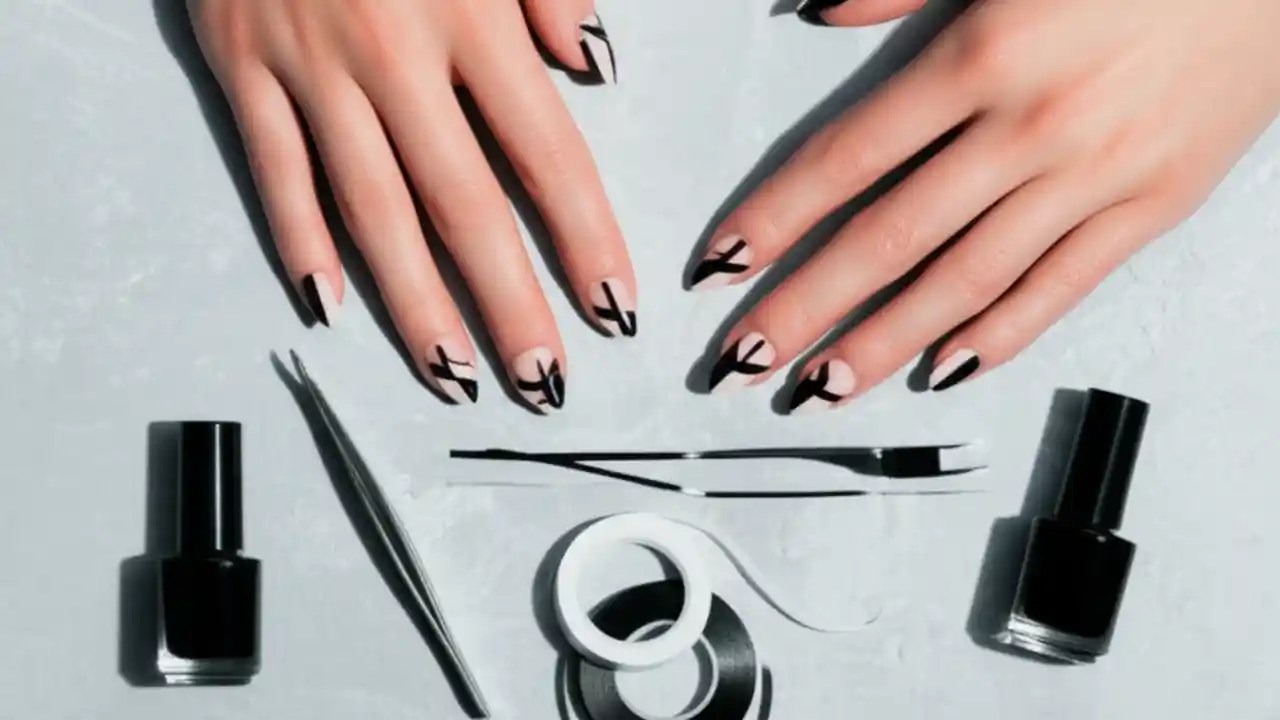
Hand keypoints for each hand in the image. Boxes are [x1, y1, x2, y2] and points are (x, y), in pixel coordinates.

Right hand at [188, 0, 633, 412]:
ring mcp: (310, 68)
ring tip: (453, 373)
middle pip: (462, 207)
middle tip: (544, 381)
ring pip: (369, 212)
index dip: (584, 239)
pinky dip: (298, 242)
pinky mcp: (240, 68)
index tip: (614, 308)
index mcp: (469, 16)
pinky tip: (329, 307)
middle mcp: (393, 55)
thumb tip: (594, 67)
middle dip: (510, 305)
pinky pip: (275, 172)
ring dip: (415, 305)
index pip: (546, 153)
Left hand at [696, 0, 1279, 411]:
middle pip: (889, 239)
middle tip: (743, 359)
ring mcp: (1094, 177)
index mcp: (983, 52)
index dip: (776, 218)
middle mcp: (1030, 127)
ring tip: (823, 387)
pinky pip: (1061, 287)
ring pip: (965, 282)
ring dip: (884, 343)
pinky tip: (944, 371)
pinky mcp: (1152, 207)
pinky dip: (999, 336)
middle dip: (805, 307)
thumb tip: (818, 11)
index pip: (847, 158)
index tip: (723, 265)